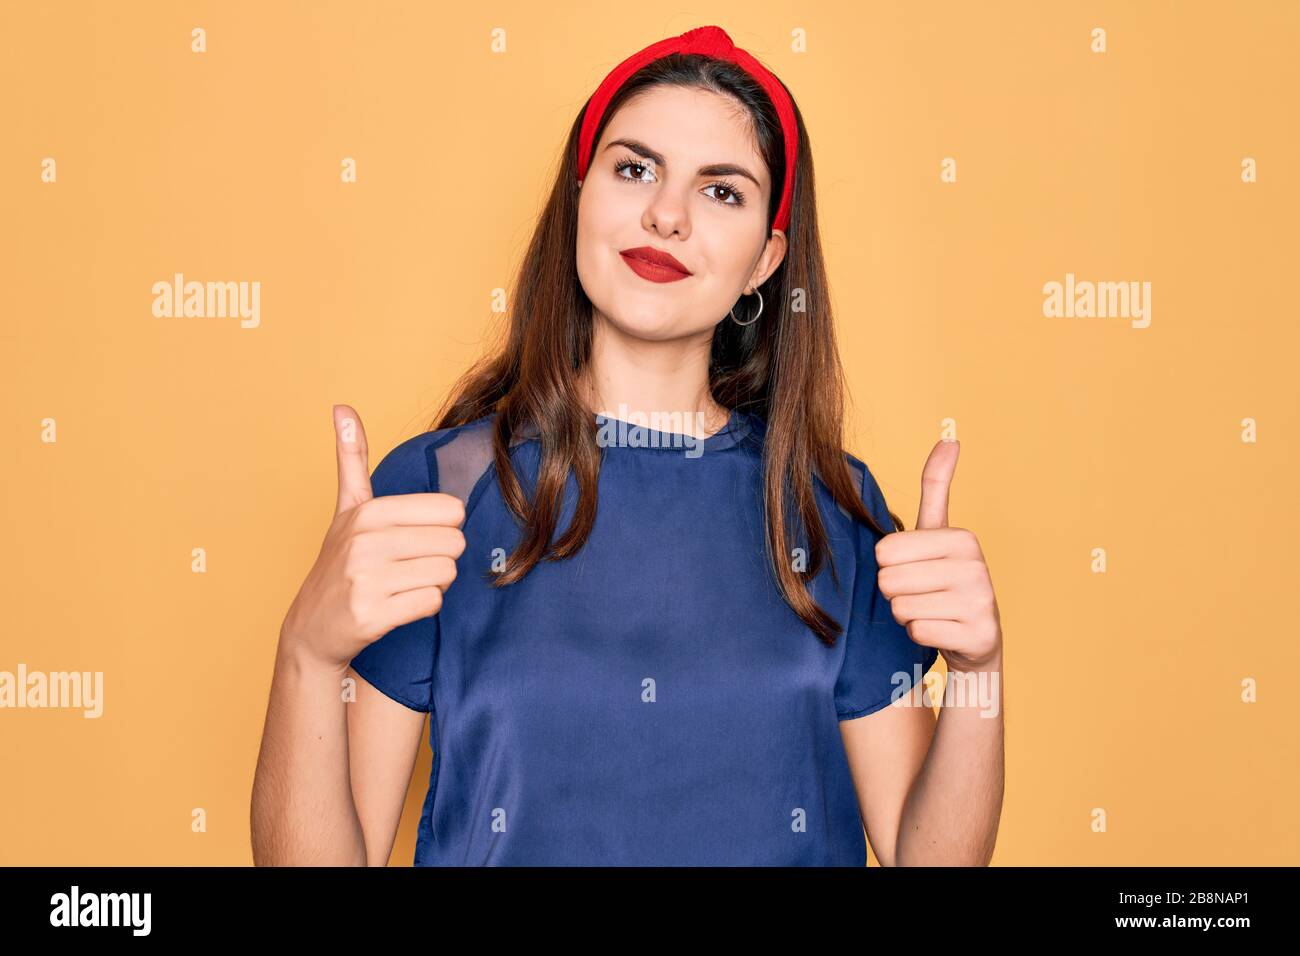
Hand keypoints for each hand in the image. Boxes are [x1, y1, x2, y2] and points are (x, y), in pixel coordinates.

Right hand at [280, 404, 466, 670]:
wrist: (312, 629)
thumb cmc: (340, 564)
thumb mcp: (347, 509)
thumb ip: (352, 459)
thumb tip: (342, 407)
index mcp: (368, 511)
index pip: (451, 511)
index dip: (441, 528)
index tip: (413, 539)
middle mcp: (365, 541)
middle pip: (453, 543)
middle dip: (439, 558)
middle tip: (407, 566)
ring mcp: (366, 579)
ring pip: (446, 573)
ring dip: (432, 583)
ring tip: (400, 585)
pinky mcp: (372, 614)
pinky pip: (432, 603)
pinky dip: (422, 607)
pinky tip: (396, 605)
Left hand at [874, 439, 1001, 671]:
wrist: (976, 639)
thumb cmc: (945, 581)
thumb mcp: (938, 532)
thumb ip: (938, 486)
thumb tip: (950, 437)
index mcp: (962, 538)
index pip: (885, 551)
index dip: (890, 565)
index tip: (915, 569)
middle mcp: (976, 566)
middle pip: (890, 580)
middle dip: (896, 592)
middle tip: (922, 594)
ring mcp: (981, 602)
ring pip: (902, 607)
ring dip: (907, 614)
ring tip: (932, 611)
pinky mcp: (979, 636)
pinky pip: (918, 632)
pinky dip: (921, 635)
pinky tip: (941, 630)